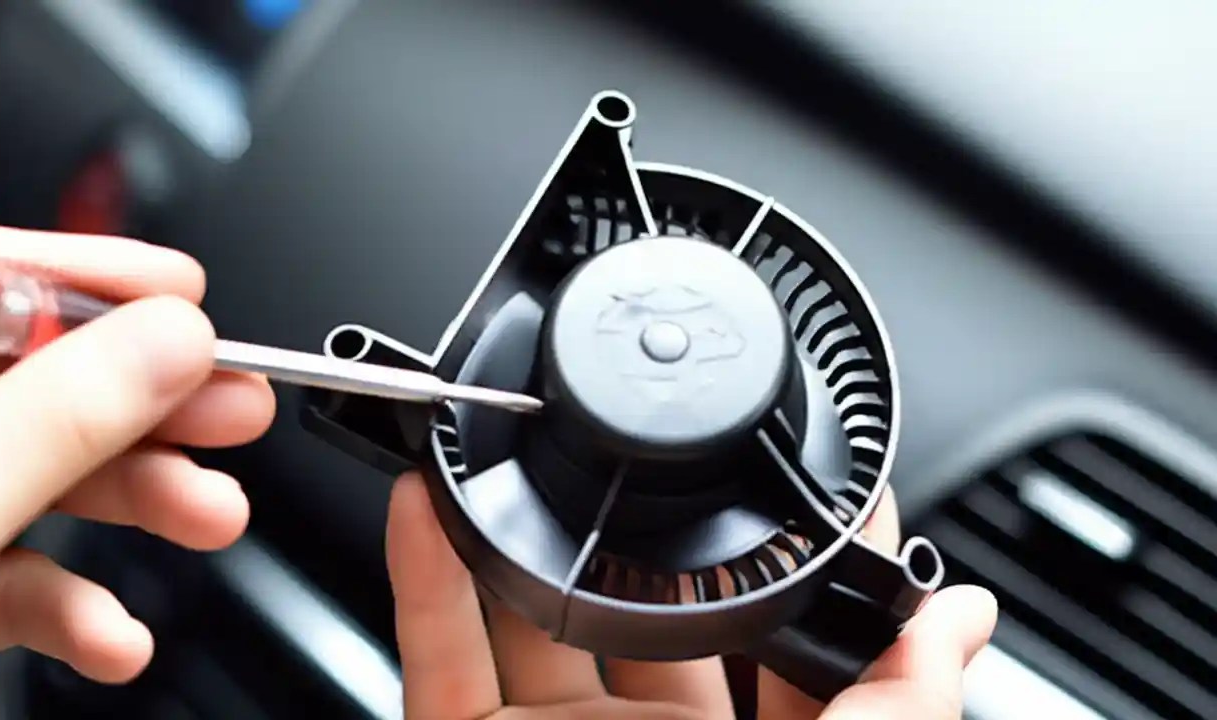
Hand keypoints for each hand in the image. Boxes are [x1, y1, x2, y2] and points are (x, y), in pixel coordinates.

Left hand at [0, 221, 274, 702]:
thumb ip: (59, 416)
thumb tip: (165, 339)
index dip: (80, 273)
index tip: (181, 296)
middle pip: (16, 379)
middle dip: (138, 401)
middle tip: (229, 402)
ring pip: (29, 477)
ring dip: (134, 504)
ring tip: (209, 515)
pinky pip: (11, 574)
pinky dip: (74, 605)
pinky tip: (109, 637)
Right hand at [386, 471, 996, 718]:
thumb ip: (911, 700)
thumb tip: (966, 611)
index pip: (761, 634)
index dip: (756, 552)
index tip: (752, 474)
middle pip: (634, 614)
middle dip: (623, 530)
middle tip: (621, 448)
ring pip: (525, 623)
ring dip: (509, 536)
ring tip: (508, 454)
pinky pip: (441, 661)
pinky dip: (427, 582)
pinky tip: (427, 510)